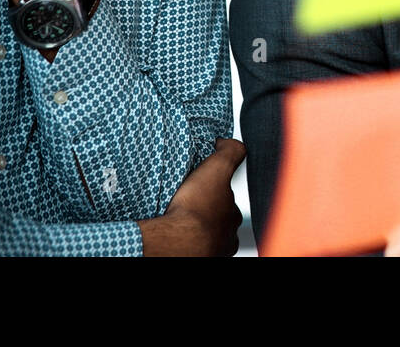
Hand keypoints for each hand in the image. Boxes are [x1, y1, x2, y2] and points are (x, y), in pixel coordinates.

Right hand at [138, 139, 245, 256]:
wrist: (177, 242)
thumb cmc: (196, 210)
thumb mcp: (218, 168)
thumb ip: (230, 152)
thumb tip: (229, 143)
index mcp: (232, 217)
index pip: (228, 202)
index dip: (216, 191)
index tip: (203, 186)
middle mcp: (224, 238)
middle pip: (215, 220)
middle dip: (203, 211)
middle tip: (185, 201)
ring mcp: (208, 251)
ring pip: (201, 236)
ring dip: (190, 226)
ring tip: (174, 215)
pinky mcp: (189, 257)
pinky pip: (184, 246)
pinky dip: (178, 239)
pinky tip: (168, 230)